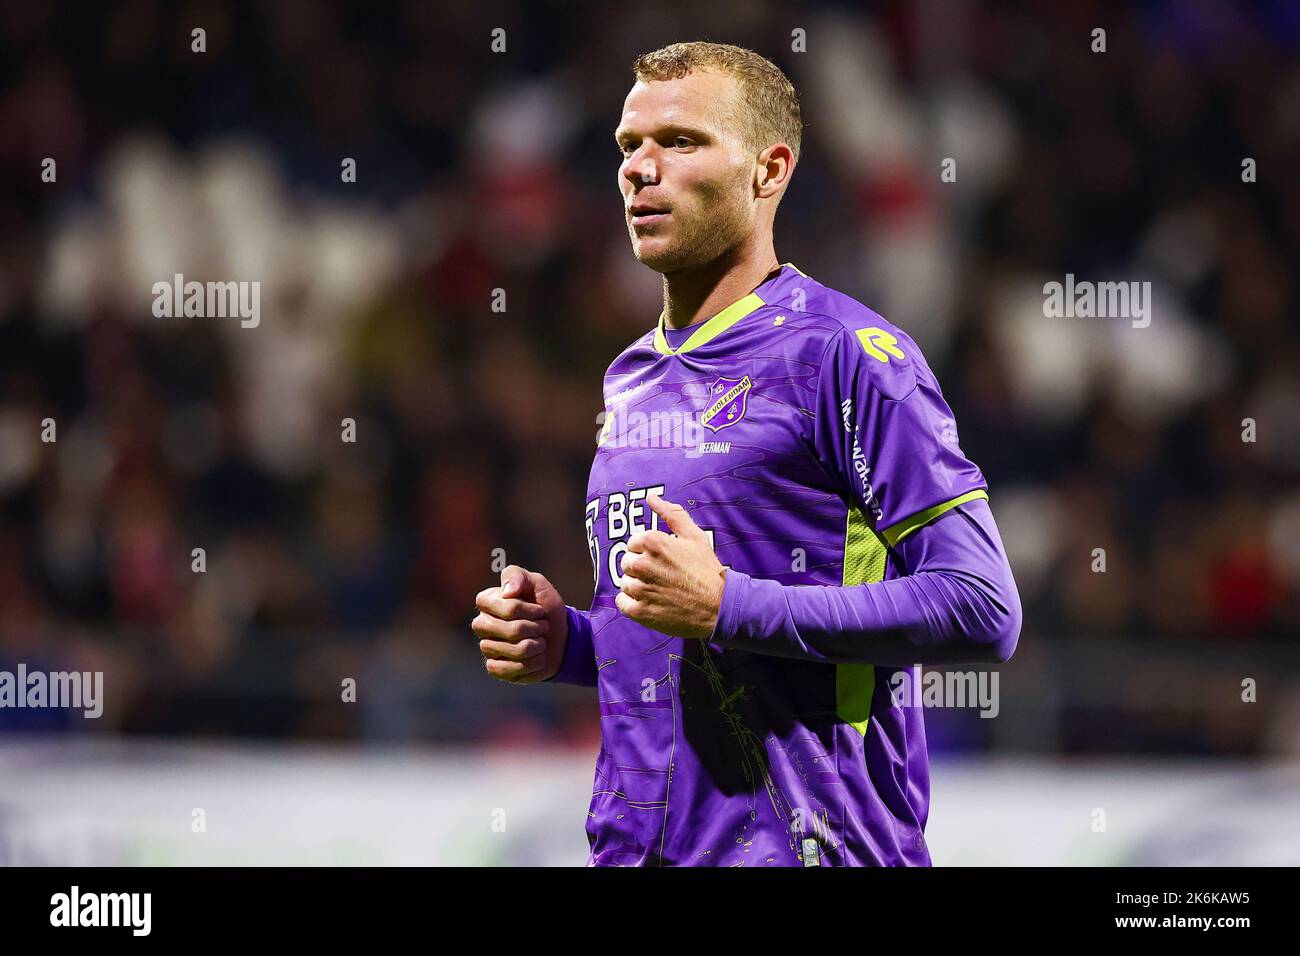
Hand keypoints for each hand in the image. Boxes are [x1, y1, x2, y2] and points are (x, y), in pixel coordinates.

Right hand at [474, 565, 567, 682]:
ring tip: (540, 642)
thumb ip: (517, 576)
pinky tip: (536, 658)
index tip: (539, 610)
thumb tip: (506, 592)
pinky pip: (509, 670)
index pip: (508, 608)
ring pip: (514, 650)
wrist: (560, 636)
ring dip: (537, 646)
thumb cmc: (545, 607)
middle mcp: (482, 624)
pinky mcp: (495, 668)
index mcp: (487, 601)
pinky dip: (531, 664)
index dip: (528, 610)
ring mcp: (487, 647)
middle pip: (512, 630)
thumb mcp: (537, 583)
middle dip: (536, 629)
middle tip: (542, 627)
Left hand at [615, 493, 726, 639]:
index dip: (646, 551)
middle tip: (661, 575)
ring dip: (637, 585)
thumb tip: (651, 498)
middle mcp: (643, 564)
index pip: (633, 543)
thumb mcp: (694, 536)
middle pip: (626, 562)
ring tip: (658, 589)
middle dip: (640, 567)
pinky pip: (622, 603)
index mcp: (653, 542)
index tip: (661, 560)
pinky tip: (649, 601)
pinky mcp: (640, 611)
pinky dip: (632, 603)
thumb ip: (671, 514)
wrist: (718, 606)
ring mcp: (640, 589)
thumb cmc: (707, 570)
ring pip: (624, 583)